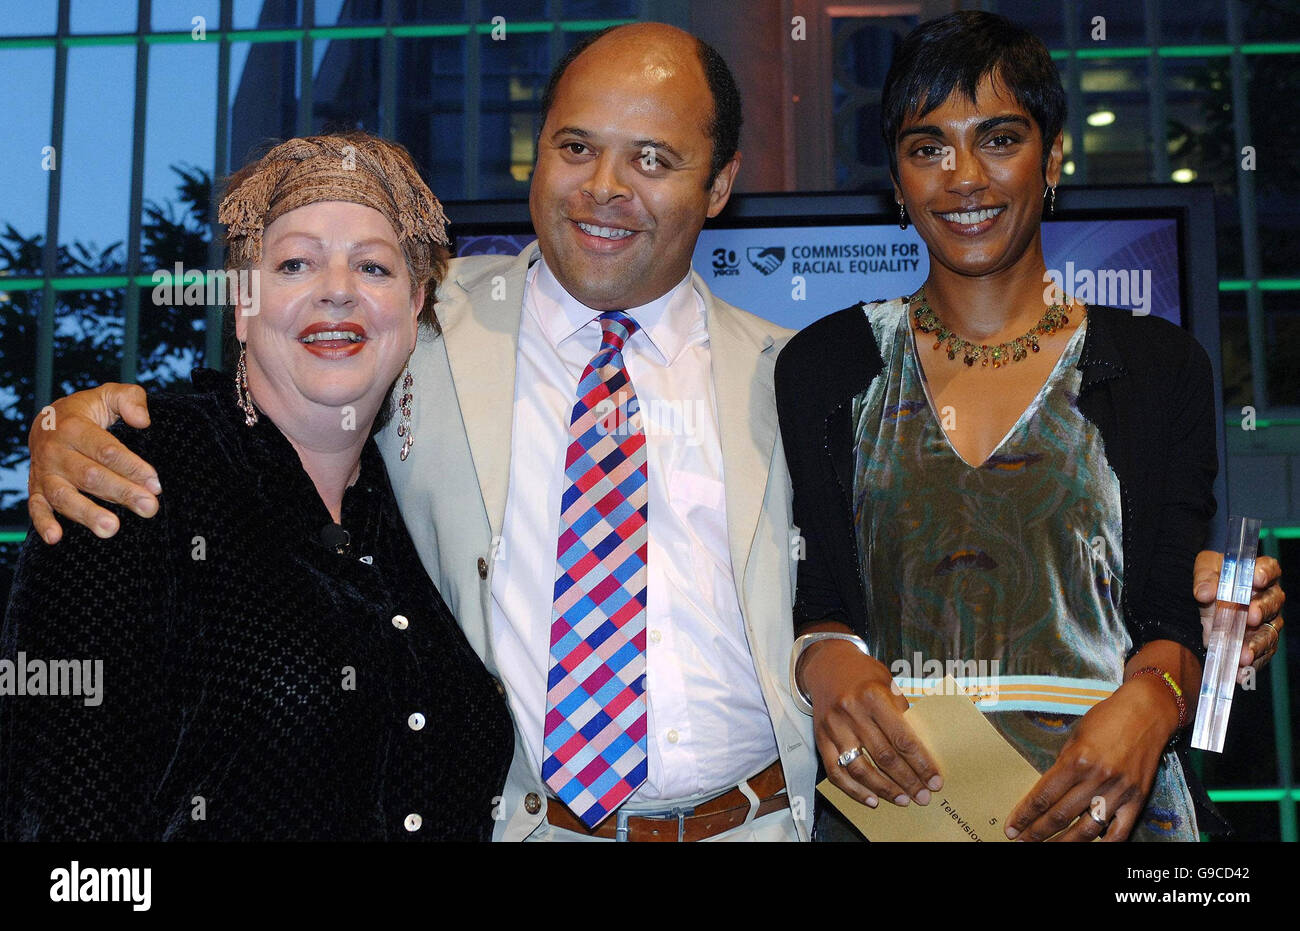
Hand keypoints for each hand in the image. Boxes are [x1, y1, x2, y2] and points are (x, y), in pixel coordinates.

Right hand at [27, 383, 158, 543]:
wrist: (46, 422)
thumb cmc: (87, 412)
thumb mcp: (109, 395)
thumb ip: (130, 399)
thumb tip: (143, 421)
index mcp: (74, 427)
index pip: (106, 450)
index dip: (132, 467)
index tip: (155, 483)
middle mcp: (56, 451)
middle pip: (91, 475)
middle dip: (122, 493)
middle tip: (149, 507)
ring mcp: (44, 472)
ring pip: (64, 495)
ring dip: (87, 513)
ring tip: (111, 528)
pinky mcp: (36, 489)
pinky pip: (36, 507)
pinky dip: (43, 523)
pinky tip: (56, 538)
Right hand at [800, 634, 941, 808]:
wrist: (826, 664)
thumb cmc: (862, 674)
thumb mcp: (887, 682)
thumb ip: (901, 711)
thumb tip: (920, 747)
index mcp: (873, 696)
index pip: (902, 738)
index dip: (921, 763)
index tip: (935, 780)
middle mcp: (851, 712)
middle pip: (884, 756)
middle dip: (907, 781)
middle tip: (923, 797)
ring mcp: (833, 727)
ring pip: (860, 769)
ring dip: (883, 789)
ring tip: (902, 800)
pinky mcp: (820, 738)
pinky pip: (835, 772)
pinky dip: (853, 790)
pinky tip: (871, 799)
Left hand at [1005, 674, 1177, 841]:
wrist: (1147, 711)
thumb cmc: (1107, 718)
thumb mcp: (1075, 736)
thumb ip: (1063, 765)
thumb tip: (1050, 791)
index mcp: (1076, 760)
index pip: (1043, 796)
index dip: (1025, 816)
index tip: (1012, 828)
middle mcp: (1097, 778)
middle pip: (1060, 816)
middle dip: (1037, 832)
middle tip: (1021, 841)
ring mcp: (1119, 791)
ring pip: (1087, 830)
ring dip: (1063, 843)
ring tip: (1047, 848)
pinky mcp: (1137, 799)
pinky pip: (1120, 831)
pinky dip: (1104, 844)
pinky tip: (1087, 847)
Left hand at [1194, 550, 1284, 681]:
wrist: (1205, 597)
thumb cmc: (1212, 577)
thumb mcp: (1205, 569)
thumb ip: (1205, 579)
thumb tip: (1205, 593)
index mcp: (1259, 573)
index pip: (1270, 569)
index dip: (1266, 573)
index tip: (1257, 579)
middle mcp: (1268, 598)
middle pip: (1272, 603)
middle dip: (1262, 610)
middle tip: (1250, 617)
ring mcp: (1265, 622)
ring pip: (1269, 633)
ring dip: (1257, 645)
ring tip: (1243, 655)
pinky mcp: (1257, 643)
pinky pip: (1259, 655)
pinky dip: (1250, 666)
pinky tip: (1240, 674)